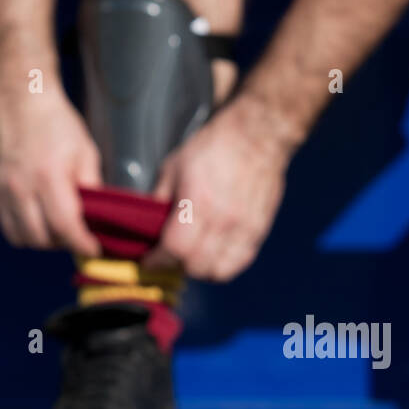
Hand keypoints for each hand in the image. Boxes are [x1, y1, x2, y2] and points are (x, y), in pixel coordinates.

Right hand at [0, 83, 101, 256]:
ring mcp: (1, 189)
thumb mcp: (85, 152)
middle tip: (75, 235)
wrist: (18, 96)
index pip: (65, 227)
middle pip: (40, 239)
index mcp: (48, 177)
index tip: (92, 249)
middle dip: (61, 243)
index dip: (81, 244)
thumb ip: (91, 188)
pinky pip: (6, 223)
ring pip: (20, 238)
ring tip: (55, 227)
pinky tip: (37, 214)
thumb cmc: (55, 121)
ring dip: (40, 240)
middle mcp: (20, 187)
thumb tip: (97, 218)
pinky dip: (24, 227)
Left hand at [144, 98, 292, 281]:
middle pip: (196, 266)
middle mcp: (222, 220)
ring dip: (202, 270)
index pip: (174, 249)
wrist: (256, 136)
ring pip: (219, 271)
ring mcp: (243, 228)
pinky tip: (216, 254)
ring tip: (195, 257)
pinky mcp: (258, 230)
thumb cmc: (212, 148)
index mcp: (198, 203)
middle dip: (178, 265)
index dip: (158, 261)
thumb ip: (160, 198)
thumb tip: (149, 225)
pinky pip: (240, 262)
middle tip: (171, 256)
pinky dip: (224, 265)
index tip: (150, 260)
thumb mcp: (174, 167)